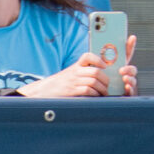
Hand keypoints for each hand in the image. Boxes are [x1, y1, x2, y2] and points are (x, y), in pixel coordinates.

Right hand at [20, 35, 136, 97]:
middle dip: (106, 79)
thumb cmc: (62, 84)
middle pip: (96, 71)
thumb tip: (103, 72)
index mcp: (77, 66)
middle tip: (109, 85)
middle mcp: (75, 71)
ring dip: (102, 88)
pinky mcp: (72, 91)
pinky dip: (95, 94)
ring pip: (94, 81)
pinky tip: (96, 97)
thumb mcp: (72, 74)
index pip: (88, 56)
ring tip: (104, 93)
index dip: (98, 59)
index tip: (105, 64)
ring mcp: (73, 81)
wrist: (45, 92)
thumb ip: (85, 71)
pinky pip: (88, 90)